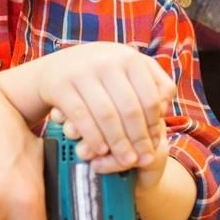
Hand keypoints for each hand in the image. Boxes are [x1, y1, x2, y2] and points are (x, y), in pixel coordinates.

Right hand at [34, 43, 174, 172]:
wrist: (56, 67)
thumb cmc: (102, 73)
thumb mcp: (128, 69)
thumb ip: (154, 83)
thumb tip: (164, 108)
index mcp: (129, 58)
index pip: (150, 98)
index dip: (154, 124)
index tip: (155, 144)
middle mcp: (106, 61)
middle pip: (129, 109)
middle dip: (138, 139)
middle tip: (143, 159)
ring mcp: (82, 72)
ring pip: (106, 115)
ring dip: (118, 143)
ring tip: (125, 161)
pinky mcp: (60, 85)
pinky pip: (81, 117)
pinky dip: (93, 137)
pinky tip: (100, 151)